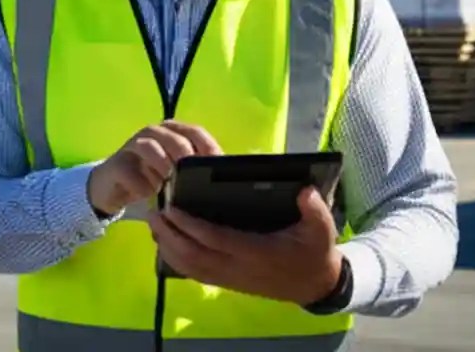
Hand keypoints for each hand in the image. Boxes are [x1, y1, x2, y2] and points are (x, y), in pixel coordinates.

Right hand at [87, 121, 222, 216]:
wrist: (115, 187)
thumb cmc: (153, 179)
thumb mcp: (177, 175)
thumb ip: (196, 172)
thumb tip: (222, 179)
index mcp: (174, 132)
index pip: (196, 132)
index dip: (208, 148)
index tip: (217, 168)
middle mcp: (155, 133)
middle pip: (175, 138)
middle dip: (186, 159)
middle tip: (194, 181)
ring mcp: (133, 146)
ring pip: (150, 147)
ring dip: (163, 166)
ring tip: (171, 185)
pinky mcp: (116, 164)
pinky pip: (129, 170)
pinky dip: (141, 183)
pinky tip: (148, 195)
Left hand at [149, 186, 343, 306]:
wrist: (316, 285)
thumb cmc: (315, 252)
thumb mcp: (322, 229)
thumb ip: (315, 209)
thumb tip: (304, 190)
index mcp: (257, 252)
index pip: (215, 239)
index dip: (191, 226)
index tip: (172, 208)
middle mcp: (239, 268)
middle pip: (194, 255)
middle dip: (169, 235)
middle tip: (153, 213)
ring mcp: (232, 278)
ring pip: (191, 268)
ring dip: (168, 247)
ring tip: (153, 225)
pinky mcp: (229, 282)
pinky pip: (197, 274)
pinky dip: (177, 260)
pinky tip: (166, 244)